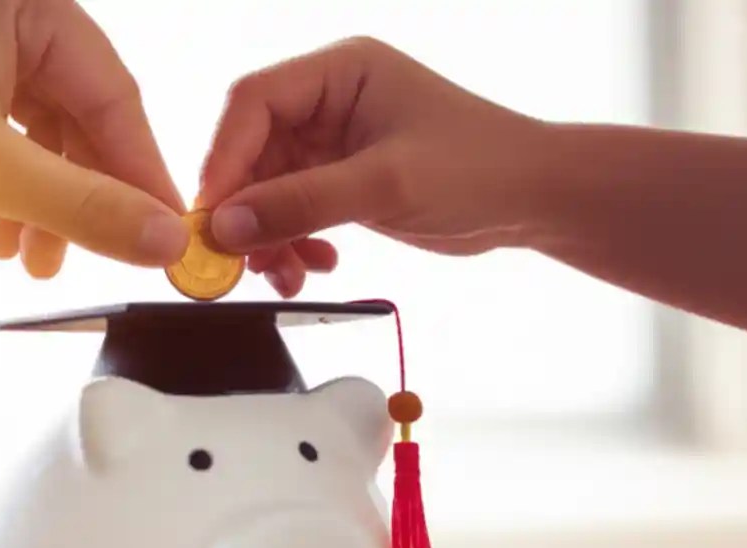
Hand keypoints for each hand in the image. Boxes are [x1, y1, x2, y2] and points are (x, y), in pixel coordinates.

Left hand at [0, 0, 186, 275]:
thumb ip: (86, 206)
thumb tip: (165, 239)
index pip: (114, 93)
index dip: (143, 175)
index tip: (168, 237)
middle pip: (74, 112)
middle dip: (82, 196)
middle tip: (96, 261)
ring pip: (29, 129)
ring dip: (38, 201)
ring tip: (30, 259)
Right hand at [197, 37, 548, 296]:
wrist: (535, 200)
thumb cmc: (480, 168)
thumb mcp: (385, 184)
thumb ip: (302, 203)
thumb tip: (226, 227)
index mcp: (338, 71)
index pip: (252, 102)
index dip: (223, 159)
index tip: (212, 216)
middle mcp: (327, 101)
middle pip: (250, 152)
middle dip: (245, 212)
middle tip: (237, 261)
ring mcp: (331, 143)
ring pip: (265, 191)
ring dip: (267, 239)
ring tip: (286, 277)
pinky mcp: (338, 181)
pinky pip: (290, 213)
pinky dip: (291, 245)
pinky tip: (314, 268)